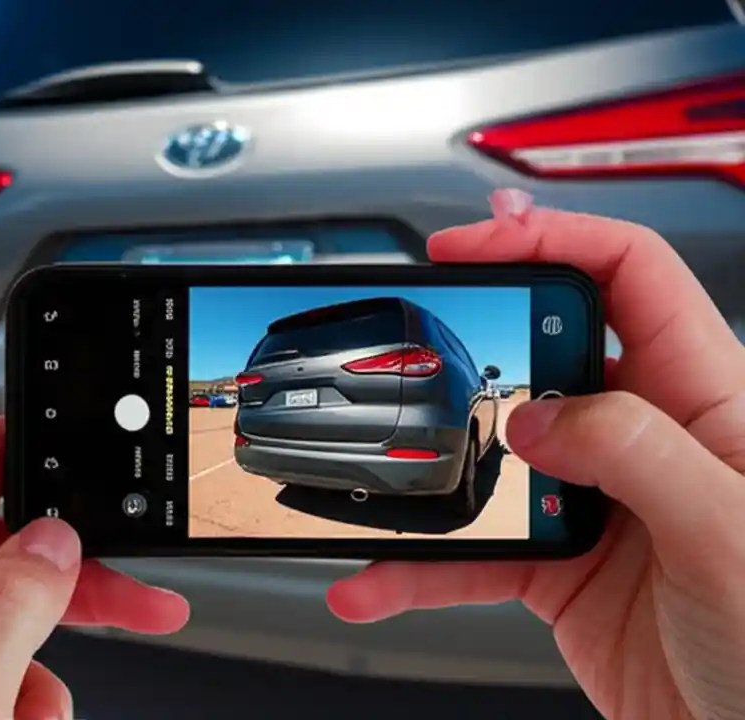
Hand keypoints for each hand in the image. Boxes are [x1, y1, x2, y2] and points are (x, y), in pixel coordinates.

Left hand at [0, 418, 189, 719]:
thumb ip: (9, 603)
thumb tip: (53, 537)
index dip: (32, 445)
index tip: (95, 449)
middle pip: (9, 547)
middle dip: (78, 578)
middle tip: (145, 601)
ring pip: (10, 619)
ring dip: (44, 669)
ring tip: (30, 719)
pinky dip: (20, 704)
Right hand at [327, 190, 744, 719]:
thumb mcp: (728, 532)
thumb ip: (636, 454)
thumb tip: (537, 419)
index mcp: (709, 399)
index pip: (629, 275)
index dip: (549, 238)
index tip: (470, 243)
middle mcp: (648, 440)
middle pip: (542, 354)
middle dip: (473, 353)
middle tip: (417, 357)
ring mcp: (598, 502)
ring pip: (493, 459)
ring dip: (429, 482)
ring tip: (387, 494)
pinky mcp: (559, 566)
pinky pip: (472, 549)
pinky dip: (419, 568)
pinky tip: (383, 583)